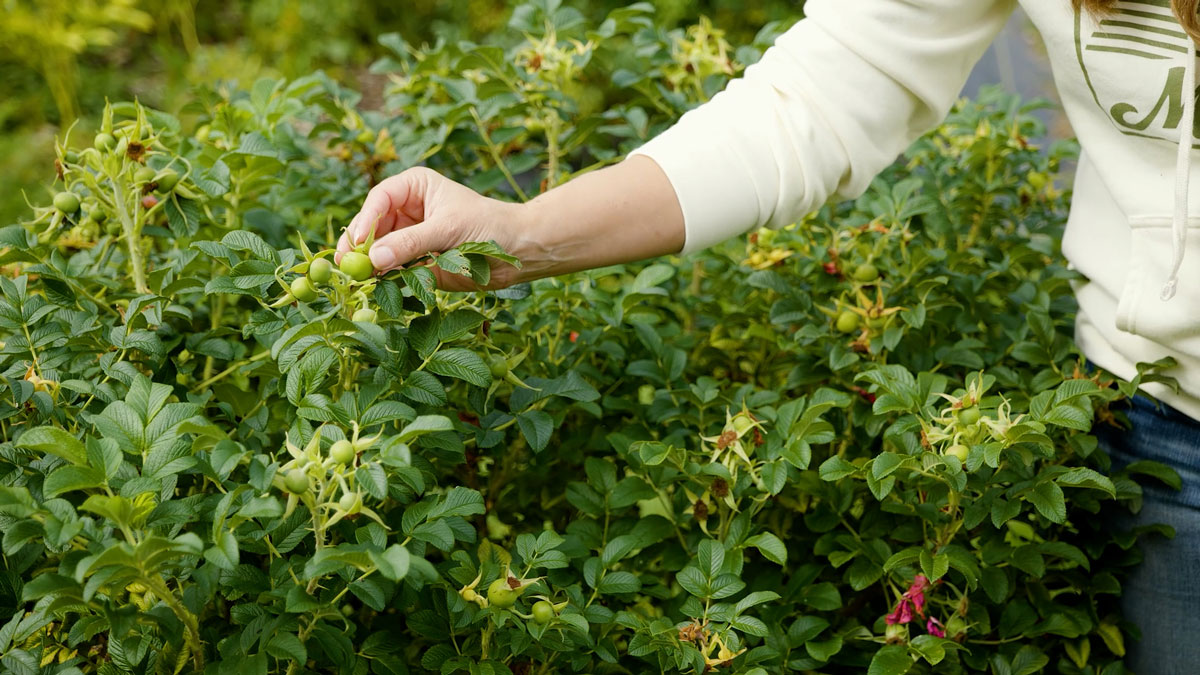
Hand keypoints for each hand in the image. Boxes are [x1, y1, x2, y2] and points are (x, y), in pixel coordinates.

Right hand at [337, 167, 525, 290]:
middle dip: (361, 246)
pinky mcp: (416, 263)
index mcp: (413, 187)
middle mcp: (407, 211)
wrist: (518, 249)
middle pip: (373, 227)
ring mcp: (410, 238)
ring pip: (379, 251)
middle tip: (346, 265)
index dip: (365, 220)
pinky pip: (393, 271)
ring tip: (358, 280)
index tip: (358, 242)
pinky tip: (375, 288)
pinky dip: (384, 280)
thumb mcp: (448, 229)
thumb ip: (412, 243)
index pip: (380, 199)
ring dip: (369, 266)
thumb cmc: (488, 225)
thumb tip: (375, 258)